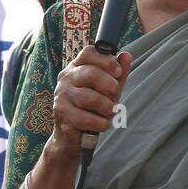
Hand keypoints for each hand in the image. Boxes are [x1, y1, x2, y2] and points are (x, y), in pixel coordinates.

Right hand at [45, 45, 131, 163]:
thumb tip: (126, 55)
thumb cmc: (93, 107)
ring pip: (91, 98)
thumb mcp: (109, 88)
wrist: (73, 135)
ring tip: (109, 112)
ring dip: (107, 108)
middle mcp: (66, 78)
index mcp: (77, 66)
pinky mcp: (61, 113)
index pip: (89, 52)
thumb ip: (118, 73)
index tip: (118, 72)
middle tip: (115, 96)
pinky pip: (87, 118)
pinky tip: (102, 124)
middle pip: (91, 74)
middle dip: (110, 87)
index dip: (107, 61)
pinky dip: (100, 123)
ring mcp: (61, 95)